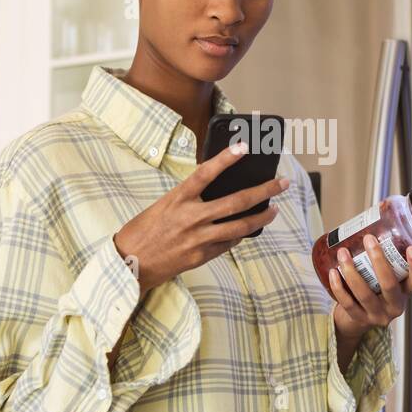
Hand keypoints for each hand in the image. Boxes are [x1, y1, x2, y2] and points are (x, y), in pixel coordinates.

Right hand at [112, 141, 290, 295]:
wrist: (129, 263)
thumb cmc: (145, 230)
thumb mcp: (164, 205)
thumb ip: (190, 198)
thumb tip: (220, 191)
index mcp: (177, 199)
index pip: (205, 173)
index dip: (225, 159)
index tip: (244, 147)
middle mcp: (190, 217)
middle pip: (235, 202)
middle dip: (264, 191)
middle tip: (282, 183)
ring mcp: (198, 238)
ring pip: (240, 226)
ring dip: (261, 217)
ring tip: (273, 209)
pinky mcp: (201, 256)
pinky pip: (228, 243)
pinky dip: (240, 234)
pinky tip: (248, 228)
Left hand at [327, 233, 411, 342]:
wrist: (359, 319)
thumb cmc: (375, 290)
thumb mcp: (388, 277)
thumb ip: (389, 254)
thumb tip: (383, 212)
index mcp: (406, 292)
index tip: (411, 248)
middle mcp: (395, 306)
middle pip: (389, 285)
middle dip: (379, 261)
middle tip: (369, 239)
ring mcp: (377, 315)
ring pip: (365, 294)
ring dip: (352, 271)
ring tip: (343, 253)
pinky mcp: (359, 319)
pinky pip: (348, 303)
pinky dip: (339, 287)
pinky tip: (333, 273)